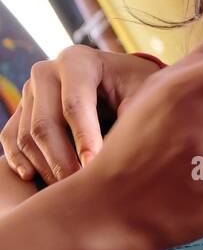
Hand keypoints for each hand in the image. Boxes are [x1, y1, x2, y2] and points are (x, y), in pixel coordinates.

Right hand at [1, 47, 161, 183]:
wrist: (119, 80)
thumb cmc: (135, 87)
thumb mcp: (143, 92)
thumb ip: (133, 114)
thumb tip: (123, 147)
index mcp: (78, 61)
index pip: (74, 104)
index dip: (84, 138)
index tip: (95, 166)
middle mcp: (45, 72)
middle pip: (44, 123)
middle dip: (62, 159)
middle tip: (82, 185)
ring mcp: (29, 91)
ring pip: (26, 136)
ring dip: (45, 166)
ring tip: (69, 188)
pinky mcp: (21, 110)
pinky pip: (10, 138)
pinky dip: (19, 161)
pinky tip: (33, 179)